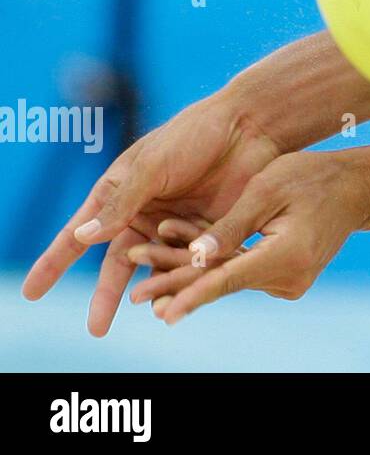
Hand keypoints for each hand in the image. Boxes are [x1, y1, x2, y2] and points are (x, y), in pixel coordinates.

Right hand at [22, 90, 283, 335]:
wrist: (250, 127)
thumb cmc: (195, 134)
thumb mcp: (153, 165)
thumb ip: (122, 202)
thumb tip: (82, 237)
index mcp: (122, 192)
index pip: (82, 232)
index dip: (56, 261)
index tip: (33, 290)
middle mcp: (146, 213)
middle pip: (119, 261)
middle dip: (107, 293)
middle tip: (95, 328)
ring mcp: (176, 224)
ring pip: (156, 267)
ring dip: (151, 290)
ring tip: (150, 311)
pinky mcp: (208, 231)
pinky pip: (190, 263)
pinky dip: (184, 280)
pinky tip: (181, 298)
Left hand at [124, 150, 369, 323]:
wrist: (357, 187)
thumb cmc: (313, 176)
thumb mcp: (268, 188)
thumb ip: (230, 225)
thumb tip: (195, 256)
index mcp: (287, 254)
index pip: (229, 280)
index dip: (192, 295)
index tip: (162, 313)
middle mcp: (289, 277)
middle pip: (221, 282)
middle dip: (176, 283)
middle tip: (133, 294)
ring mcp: (289, 281)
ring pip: (227, 276)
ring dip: (187, 266)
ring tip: (141, 257)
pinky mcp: (285, 276)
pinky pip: (241, 270)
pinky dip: (212, 260)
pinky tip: (177, 248)